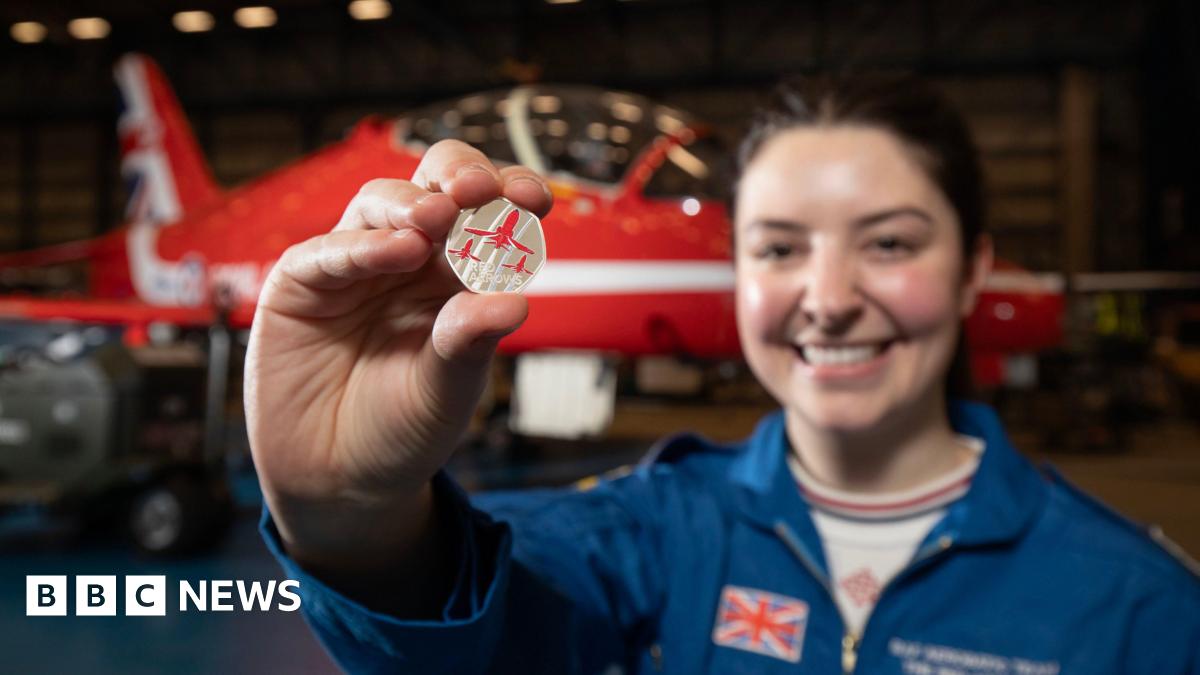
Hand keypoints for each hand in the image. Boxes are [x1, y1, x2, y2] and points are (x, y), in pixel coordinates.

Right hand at [245, 140, 550, 565]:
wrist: (339, 481)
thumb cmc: (403, 429)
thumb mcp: (449, 391)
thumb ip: (472, 343)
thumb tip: (515, 301)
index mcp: (458, 275)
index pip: (489, 215)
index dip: (510, 194)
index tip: (533, 199)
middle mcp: (409, 259)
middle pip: (434, 185)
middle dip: (460, 175)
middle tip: (479, 188)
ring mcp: (355, 266)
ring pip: (380, 204)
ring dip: (413, 203)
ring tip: (438, 217)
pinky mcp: (302, 285)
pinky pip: (329, 252)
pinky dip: (366, 245)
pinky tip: (399, 247)